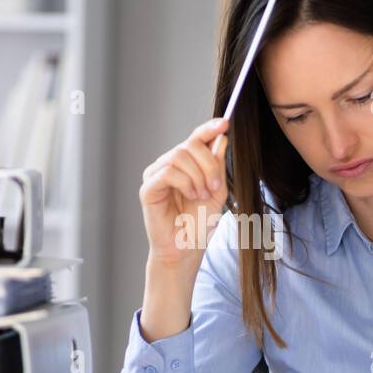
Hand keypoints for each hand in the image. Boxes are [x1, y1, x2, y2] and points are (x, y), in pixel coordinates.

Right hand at [139, 117, 229, 269]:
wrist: (187, 249)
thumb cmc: (199, 223)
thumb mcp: (216, 191)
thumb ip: (217, 165)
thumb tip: (220, 137)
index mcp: (185, 164)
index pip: (195, 138)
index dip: (209, 128)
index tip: (225, 123)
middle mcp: (168, 165)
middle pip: (190, 145)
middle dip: (208, 164)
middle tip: (215, 185)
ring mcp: (155, 175)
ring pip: (179, 156)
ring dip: (198, 176)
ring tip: (201, 195)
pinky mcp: (148, 188)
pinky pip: (168, 172)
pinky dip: (185, 183)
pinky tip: (190, 195)